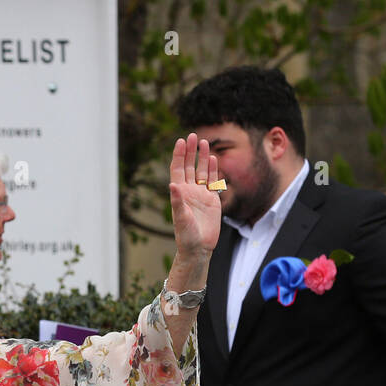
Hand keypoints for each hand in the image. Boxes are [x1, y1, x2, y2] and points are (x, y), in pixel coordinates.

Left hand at [168, 133, 221, 261]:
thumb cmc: (186, 236)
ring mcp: (201, 195)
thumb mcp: (180, 219)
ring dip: (202, 158)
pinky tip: (213, 159)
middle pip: (189, 166)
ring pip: (201, 172)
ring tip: (204, 142)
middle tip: (193, 135)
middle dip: (190, 151)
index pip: (177, 170)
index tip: (181, 141)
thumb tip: (172, 185)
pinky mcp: (212, 201)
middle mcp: (189, 192)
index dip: (179, 155)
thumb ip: (177, 202)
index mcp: (179, 194)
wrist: (199, 249)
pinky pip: (212, 182)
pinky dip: (212, 170)